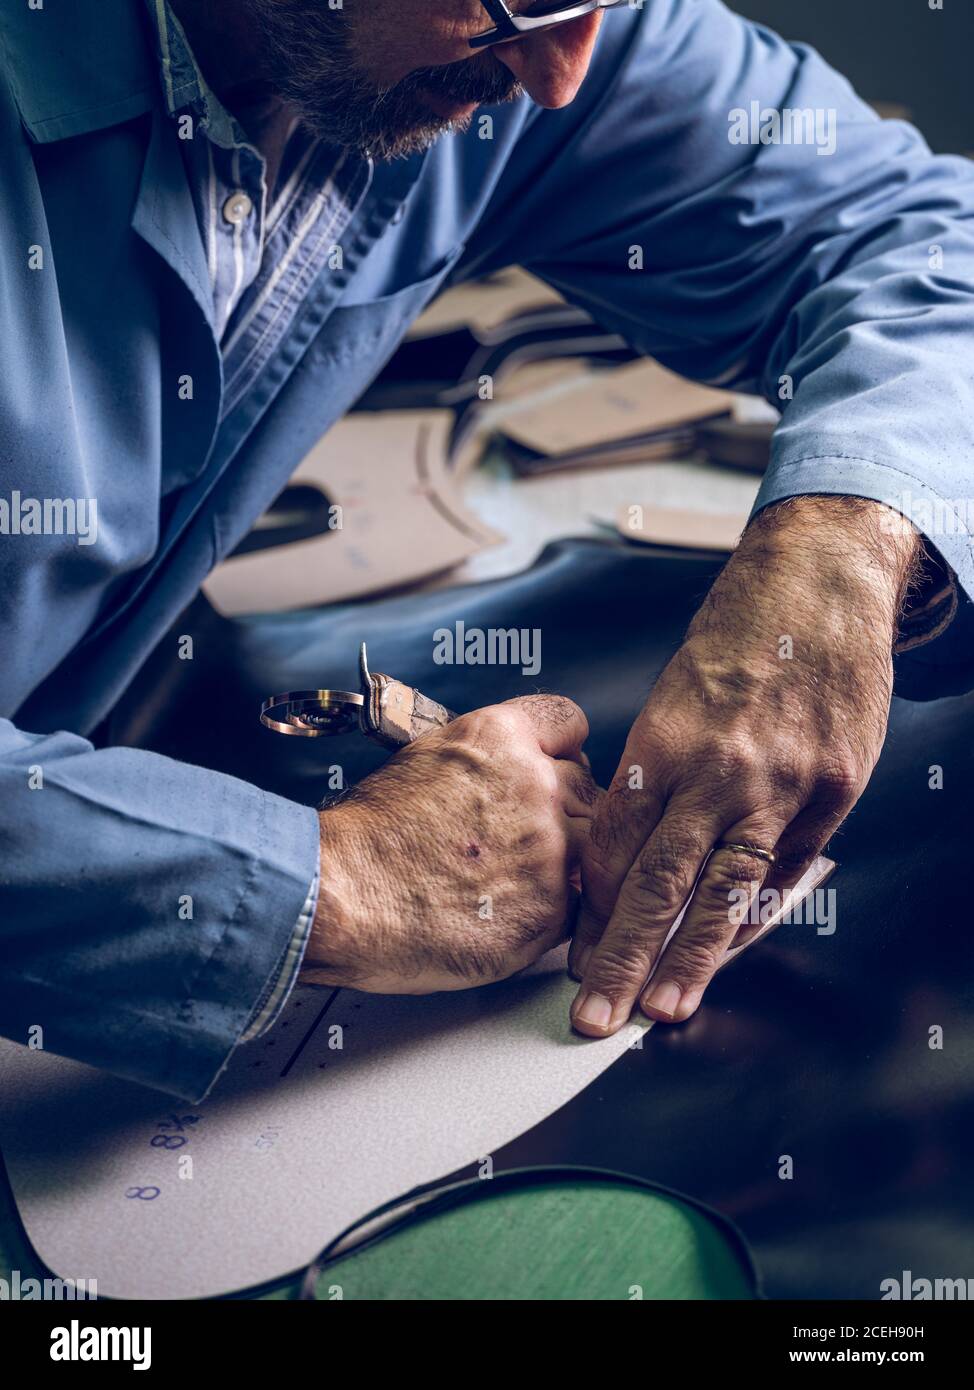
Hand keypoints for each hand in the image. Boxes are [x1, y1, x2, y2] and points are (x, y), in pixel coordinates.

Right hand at [303, 695, 599, 991]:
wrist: (340, 894)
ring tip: (508, 882)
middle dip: (562, 812)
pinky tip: (504, 913)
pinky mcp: (550, 908)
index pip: (568, 722)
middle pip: (586, 788)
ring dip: (563, 864)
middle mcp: (534, 784)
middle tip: (520, 841)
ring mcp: (548, 847)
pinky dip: (549, 912)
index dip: (560, 749)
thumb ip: (482, 760)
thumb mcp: (423, 760)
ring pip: (589, 848)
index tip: (555, 767)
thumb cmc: (366, 837)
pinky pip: (575, 905)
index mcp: (500, 738)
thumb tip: (502, 769)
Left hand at [569, 496, 920, 1035]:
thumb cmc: (735, 638)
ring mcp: (781, 786)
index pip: (615, 846)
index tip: (572, 951)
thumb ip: (654, 774)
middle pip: (659, 883)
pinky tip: (729, 951)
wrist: (818, 588)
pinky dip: (756, 915)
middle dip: (622, 956)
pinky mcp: (832, 792)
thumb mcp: (672, 696)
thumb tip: (627, 846)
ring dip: (691, 958)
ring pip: (726, 891)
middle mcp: (719, 772)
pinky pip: (786, 870)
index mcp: (663, 743)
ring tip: (662, 1008)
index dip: (590, 908)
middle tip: (594, 1012)